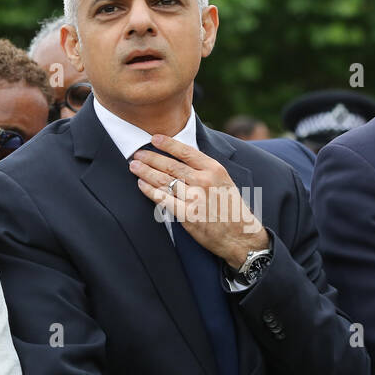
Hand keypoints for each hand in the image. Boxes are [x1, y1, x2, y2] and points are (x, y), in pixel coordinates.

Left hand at [131, 134, 268, 269]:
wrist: (240, 236)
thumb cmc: (231, 209)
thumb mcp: (225, 182)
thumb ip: (206, 170)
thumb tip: (183, 159)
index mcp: (214, 170)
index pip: (186, 152)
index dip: (168, 144)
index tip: (155, 138)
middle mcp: (204, 181)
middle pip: (171, 165)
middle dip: (151, 158)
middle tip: (138, 153)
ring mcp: (194, 198)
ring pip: (164, 180)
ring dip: (145, 172)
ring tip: (134, 166)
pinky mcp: (187, 215)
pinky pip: (163, 199)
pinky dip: (150, 190)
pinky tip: (141, 184)